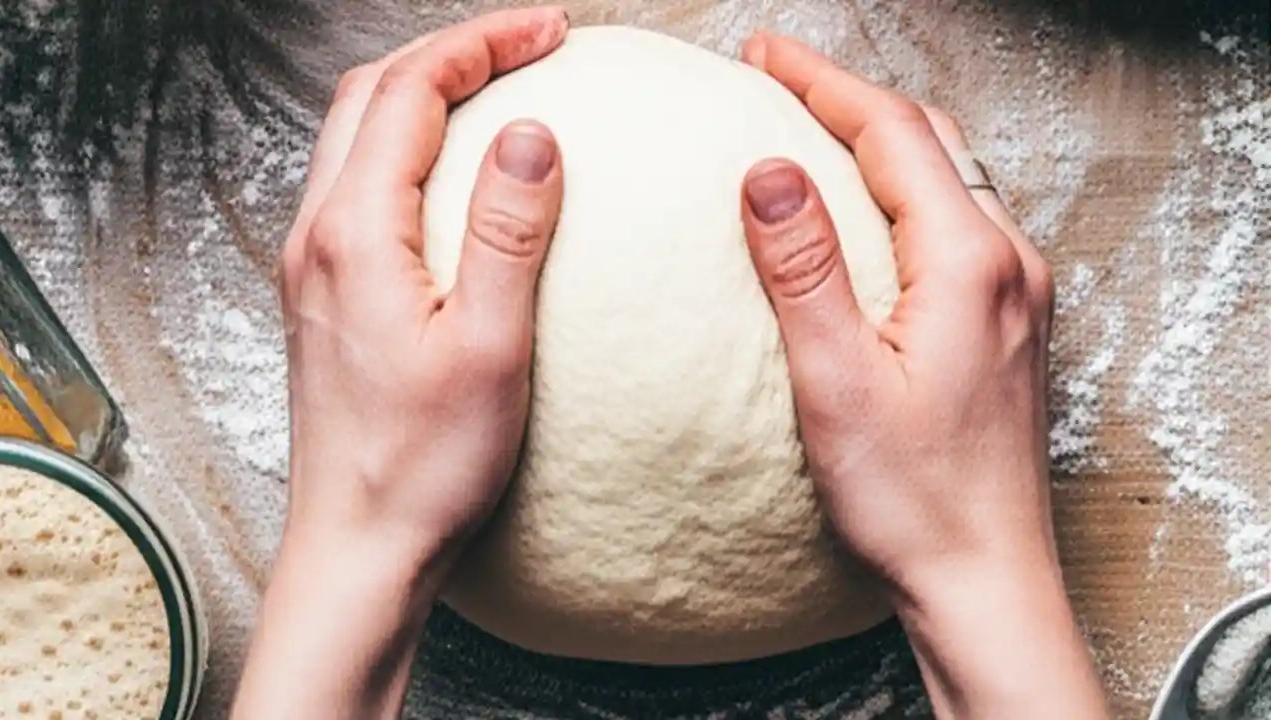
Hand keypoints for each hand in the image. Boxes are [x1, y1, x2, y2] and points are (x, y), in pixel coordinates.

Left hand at [232, 8, 567, 718]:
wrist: (360, 546)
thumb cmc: (423, 466)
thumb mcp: (490, 348)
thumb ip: (509, 232)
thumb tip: (531, 135)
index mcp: (356, 234)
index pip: (411, 92)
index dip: (482, 43)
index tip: (551, 31)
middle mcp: (319, 236)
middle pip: (371, 95)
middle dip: (450, 51)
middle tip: (527, 43)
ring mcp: (314, 266)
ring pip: (357, 137)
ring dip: (422, 94)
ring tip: (495, 90)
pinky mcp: (325, 297)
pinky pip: (358, 187)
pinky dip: (408, 148)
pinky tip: (456, 176)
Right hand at [739, 33, 1106, 718]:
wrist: (984, 577)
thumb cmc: (912, 499)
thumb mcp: (837, 383)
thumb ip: (804, 269)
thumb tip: (768, 170)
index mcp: (970, 263)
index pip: (892, 133)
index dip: (822, 84)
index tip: (763, 56)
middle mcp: (1009, 263)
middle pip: (930, 140)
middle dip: (851, 98)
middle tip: (780, 80)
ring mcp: (1018, 292)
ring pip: (950, 176)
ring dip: (882, 140)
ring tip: (814, 129)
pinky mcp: (1010, 322)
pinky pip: (960, 222)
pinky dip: (906, 189)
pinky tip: (866, 212)